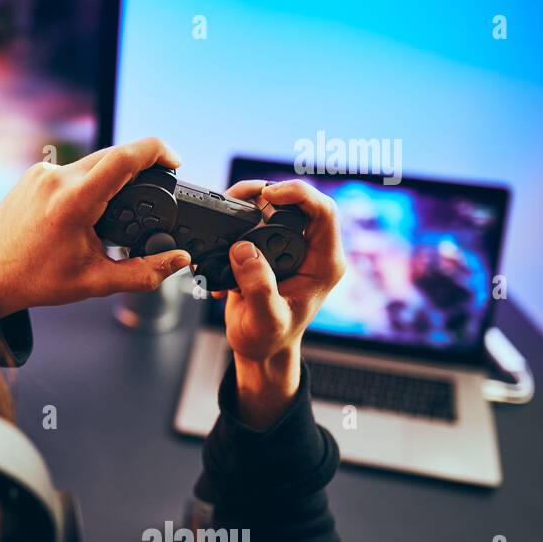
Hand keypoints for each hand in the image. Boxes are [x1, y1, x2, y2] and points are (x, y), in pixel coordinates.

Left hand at [0, 137, 191, 317]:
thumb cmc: (37, 280)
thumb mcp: (96, 282)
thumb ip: (144, 273)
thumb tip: (179, 259)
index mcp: (73, 203)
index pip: (124, 158)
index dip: (157, 150)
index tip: (174, 160)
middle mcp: (57, 179)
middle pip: (113, 156)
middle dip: (139, 169)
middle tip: (152, 193)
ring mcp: (43, 173)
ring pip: (93, 162)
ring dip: (111, 178)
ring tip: (114, 212)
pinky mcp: (34, 173)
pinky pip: (73, 169)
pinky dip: (88, 182)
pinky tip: (86, 210)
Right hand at [216, 179, 345, 427]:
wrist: (257, 348)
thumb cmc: (269, 339)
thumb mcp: (267, 319)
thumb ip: (258, 287)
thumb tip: (244, 250)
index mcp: (324, 263)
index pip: (324, 212)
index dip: (300, 195)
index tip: (270, 196)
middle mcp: (309, 250)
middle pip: (296, 202)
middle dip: (265, 193)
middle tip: (237, 197)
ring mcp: (287, 248)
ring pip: (272, 208)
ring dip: (245, 204)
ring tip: (223, 211)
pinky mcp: (266, 250)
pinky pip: (252, 221)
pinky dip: (232, 222)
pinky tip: (219, 241)